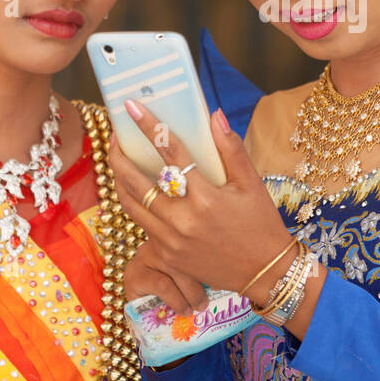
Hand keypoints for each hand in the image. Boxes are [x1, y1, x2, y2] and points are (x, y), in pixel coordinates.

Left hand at [106, 100, 293, 301]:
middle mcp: (183, 221)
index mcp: (206, 199)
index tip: (133, 108)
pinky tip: (137, 191)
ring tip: (119, 162)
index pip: (171, 154)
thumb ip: (231, 148)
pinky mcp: (166, 256)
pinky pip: (142, 226)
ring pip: (131, 205)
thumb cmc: (260, 223)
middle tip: (115, 136)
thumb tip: (214, 115)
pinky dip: (137, 205)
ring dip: (119, 181)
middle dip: (118, 155)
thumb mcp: (251, 183)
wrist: (264, 272)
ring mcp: (171, 242)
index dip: (150, 127)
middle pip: (136, 182)